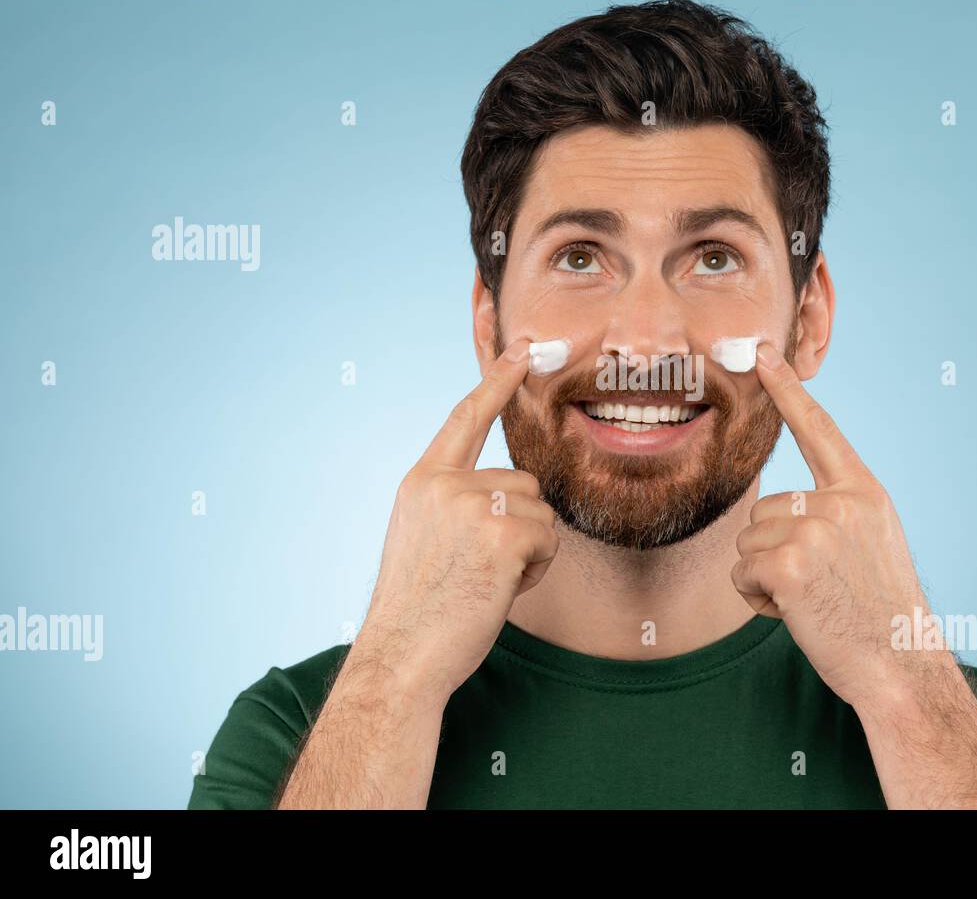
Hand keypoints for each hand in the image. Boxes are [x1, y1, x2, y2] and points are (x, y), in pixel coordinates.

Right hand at [359, 337, 559, 701]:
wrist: (402, 656)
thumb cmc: (419, 610)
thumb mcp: (425, 538)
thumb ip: (457, 503)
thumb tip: (511, 496)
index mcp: (422, 481)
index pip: (466, 417)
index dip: (498, 381)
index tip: (522, 347)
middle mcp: (444, 483)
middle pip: (523, 483)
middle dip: (520, 528)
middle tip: (480, 570)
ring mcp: (471, 505)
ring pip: (541, 512)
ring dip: (529, 551)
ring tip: (485, 581)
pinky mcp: (501, 533)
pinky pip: (548, 540)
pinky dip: (535, 571)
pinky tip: (498, 590)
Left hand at [732, 342, 932, 707]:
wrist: (901, 665)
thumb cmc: (881, 617)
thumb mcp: (872, 546)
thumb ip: (835, 514)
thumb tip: (783, 508)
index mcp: (864, 493)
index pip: (820, 431)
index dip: (788, 390)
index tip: (763, 351)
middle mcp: (841, 502)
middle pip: (763, 508)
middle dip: (773, 552)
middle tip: (819, 588)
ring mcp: (815, 530)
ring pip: (747, 542)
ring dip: (766, 578)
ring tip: (814, 600)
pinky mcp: (788, 562)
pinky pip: (741, 573)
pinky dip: (758, 601)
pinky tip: (798, 613)